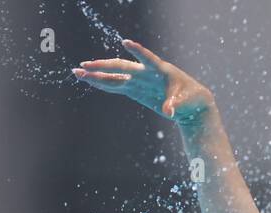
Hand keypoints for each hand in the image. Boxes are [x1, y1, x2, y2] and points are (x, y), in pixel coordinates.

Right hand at [72, 39, 213, 125]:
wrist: (191, 104)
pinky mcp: (136, 91)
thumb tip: (169, 111)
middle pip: (122, 67)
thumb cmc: (191, 99)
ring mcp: (139, 81)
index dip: (138, 51)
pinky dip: (103, 85)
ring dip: (97, 75)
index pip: (147, 58)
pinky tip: (90, 81)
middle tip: (85, 65)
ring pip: (115, 76)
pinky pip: (117, 86)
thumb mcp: (185, 102)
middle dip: (103, 66)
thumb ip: (175, 104)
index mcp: (160, 70)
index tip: (126, 42)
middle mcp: (146, 73)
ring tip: (78, 73)